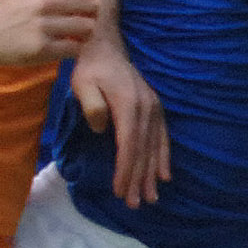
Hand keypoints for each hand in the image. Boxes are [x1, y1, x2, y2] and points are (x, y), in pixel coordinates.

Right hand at [0, 0, 101, 65]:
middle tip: (82, 16)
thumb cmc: (13, 5)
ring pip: (87, 27)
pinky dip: (74, 47)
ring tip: (76, 32)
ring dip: (85, 31)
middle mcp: (43, 2)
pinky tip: (66, 44)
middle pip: (91, 4)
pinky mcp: (42, 48)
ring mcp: (43, 26)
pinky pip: (75, 48)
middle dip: (91, 12)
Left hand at [70, 34, 170, 207]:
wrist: (106, 44)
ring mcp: (153, 107)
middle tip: (133, 204)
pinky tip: (165, 175)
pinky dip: (164, 157)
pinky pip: (162, 137)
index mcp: (128, 105)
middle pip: (143, 151)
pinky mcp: (154, 107)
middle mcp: (146, 108)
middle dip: (138, 179)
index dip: (125, 170)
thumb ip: (92, 106)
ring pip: (154, 147)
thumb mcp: (82, 83)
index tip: (120, 191)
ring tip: (150, 198)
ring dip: (152, 174)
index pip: (128, 145)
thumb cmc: (90, 67)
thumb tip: (102, 129)